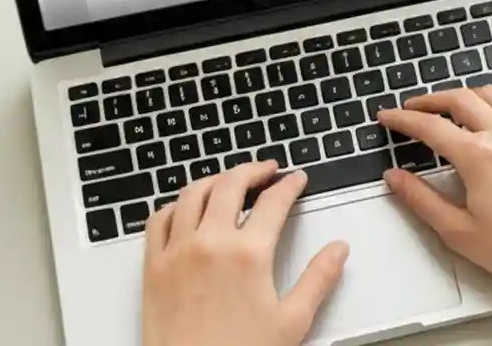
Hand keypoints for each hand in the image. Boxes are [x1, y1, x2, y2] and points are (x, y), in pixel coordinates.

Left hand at [142, 162, 348, 345]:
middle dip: (253, 170)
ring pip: (192, 193)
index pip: (273, 202)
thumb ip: (319, 279)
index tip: (296, 180)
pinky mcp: (152, 266)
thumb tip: (339, 249)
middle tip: (267, 171)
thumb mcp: (292, 321)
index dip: (289, 185)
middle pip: (230, 184)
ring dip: (214, 180)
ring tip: (229, 181)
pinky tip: (186, 209)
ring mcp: (177, 251)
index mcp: (249, 254)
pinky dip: (175, 206)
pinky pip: (159, 220)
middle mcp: (210, 243)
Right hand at [376, 84, 491, 299]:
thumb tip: (395, 178)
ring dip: (467, 93)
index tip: (388, 116)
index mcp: (478, 157)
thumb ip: (422, 201)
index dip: (403, 119)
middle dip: (431, 100)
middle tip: (414, 108)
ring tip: (452, 103)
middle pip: (460, 100)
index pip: (430, 126)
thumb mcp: (461, 234)